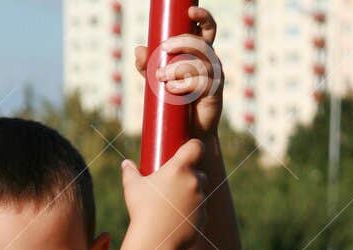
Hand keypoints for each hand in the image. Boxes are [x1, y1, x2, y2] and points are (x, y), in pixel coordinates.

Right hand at [121, 136, 207, 249]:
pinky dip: (193, 214)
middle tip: (177, 185)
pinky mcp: (203, 218)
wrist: (154, 242)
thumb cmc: (142, 212)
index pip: (196, 147)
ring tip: (176, 205)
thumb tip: (126, 164)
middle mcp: (194, 182)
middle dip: (192, 177)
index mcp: (179, 169)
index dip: (193, 148)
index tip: (188, 152)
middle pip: (200, 173)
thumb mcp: (133, 189)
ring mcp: (201, 201)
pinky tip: (180, 220)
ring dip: (194, 195)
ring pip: (202, 193)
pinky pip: (201, 212)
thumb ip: (130, 173)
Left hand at [134, 6, 224, 141]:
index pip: (207, 28)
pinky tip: (171, 89)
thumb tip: (139, 49)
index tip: (190, 11)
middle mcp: (210, 61)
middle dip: (180, 43)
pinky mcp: (214, 93)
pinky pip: (200, 82)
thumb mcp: (158, 82)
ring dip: (177, 68)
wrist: (188, 133)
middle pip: (199, 42)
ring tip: (161, 78)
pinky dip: (183, 85)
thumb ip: (148, 66)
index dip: (202, 16)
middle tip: (162, 50)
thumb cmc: (175, 104)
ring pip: (198, 63)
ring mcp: (214, 76)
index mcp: (200, 52)